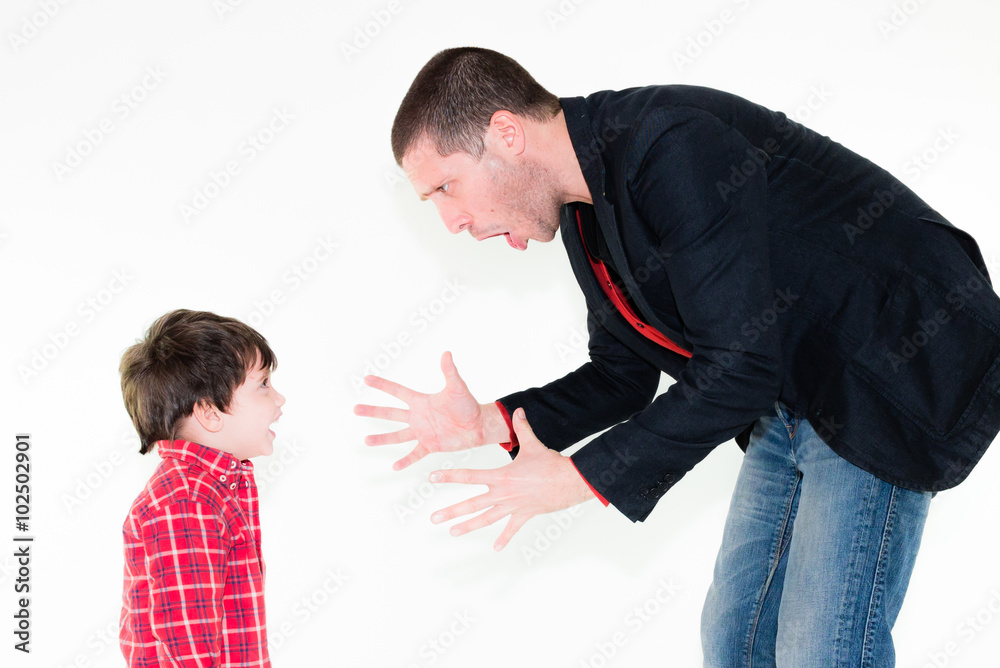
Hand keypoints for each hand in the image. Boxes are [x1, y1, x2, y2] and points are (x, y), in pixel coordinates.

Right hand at [354, 351, 488, 469]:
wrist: (478, 425)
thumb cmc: (468, 404)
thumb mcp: (457, 387)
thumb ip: (450, 372)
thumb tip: (446, 353)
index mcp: (421, 401)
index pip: (397, 391)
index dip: (382, 385)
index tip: (366, 379)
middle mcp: (417, 416)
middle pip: (390, 413)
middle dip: (373, 411)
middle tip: (355, 409)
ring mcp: (422, 432)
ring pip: (397, 436)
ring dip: (382, 439)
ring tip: (366, 441)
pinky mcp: (430, 445)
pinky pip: (414, 454)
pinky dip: (405, 460)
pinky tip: (394, 466)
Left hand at [428, 407, 596, 550]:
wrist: (570, 482)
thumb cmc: (551, 463)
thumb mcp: (533, 444)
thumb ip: (521, 427)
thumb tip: (517, 410)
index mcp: (501, 477)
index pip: (469, 476)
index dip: (450, 476)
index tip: (432, 478)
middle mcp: (503, 494)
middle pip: (472, 504)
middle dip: (452, 511)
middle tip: (433, 518)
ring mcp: (513, 507)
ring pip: (486, 519)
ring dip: (469, 526)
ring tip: (453, 532)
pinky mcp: (525, 515)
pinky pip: (512, 529)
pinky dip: (504, 538)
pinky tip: (496, 548)